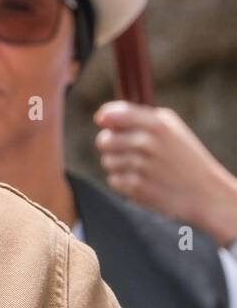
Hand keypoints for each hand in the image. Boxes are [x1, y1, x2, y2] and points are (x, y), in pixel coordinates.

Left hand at [94, 102, 236, 243]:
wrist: (205, 193)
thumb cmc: (184, 157)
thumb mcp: (171, 128)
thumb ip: (138, 117)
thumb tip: (102, 117)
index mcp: (156, 124)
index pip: (113, 115)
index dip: (104, 118)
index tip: (103, 122)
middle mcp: (146, 143)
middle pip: (104, 140)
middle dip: (112, 145)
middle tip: (129, 150)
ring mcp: (140, 165)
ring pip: (107, 161)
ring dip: (120, 165)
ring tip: (143, 168)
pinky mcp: (136, 187)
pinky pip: (113, 180)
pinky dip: (125, 183)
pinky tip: (145, 182)